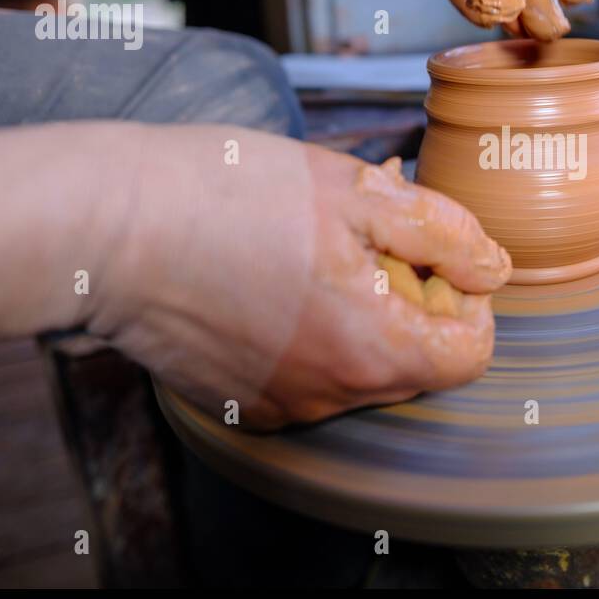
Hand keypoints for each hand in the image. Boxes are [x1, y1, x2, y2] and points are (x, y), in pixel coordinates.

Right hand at [91, 126, 510, 427]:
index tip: (430, 252)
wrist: (104, 224)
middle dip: (412, 296)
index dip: (467, 298)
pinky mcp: (239, 400)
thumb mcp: (361, 193)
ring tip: (318, 243)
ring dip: (363, 310)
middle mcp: (330, 397)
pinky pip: (307, 372)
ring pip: (360, 366)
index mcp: (372, 352)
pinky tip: (275, 272)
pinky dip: (313, 329)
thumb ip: (445, 234)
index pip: (471, 354)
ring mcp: (280, 405)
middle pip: (415, 362)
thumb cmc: (228, 195)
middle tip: (371, 231)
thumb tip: (494, 268)